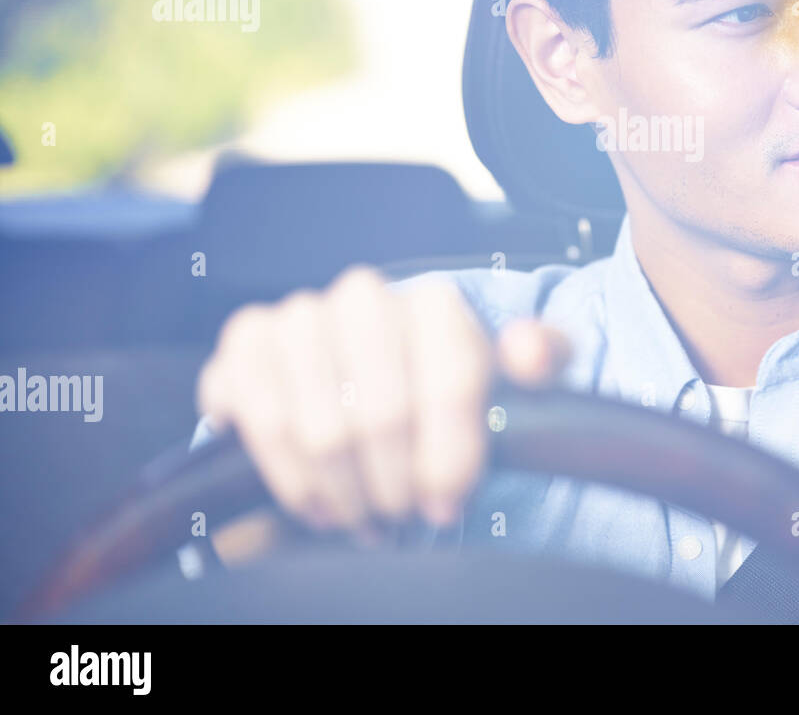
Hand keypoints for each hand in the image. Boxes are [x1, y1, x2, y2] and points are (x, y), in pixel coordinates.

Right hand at [196, 267, 568, 531]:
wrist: (369, 375)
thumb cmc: (442, 384)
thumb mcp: (511, 375)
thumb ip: (542, 358)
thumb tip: (528, 351)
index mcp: (433, 302)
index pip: (449, 382)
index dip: (449, 457)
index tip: (448, 499)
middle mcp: (363, 297)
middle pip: (380, 413)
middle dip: (394, 482)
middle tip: (402, 513)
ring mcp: (299, 317)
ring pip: (321, 427)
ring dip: (345, 490)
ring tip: (363, 513)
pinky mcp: (245, 344)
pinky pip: (257, 422)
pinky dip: (290, 476)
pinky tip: (317, 500)